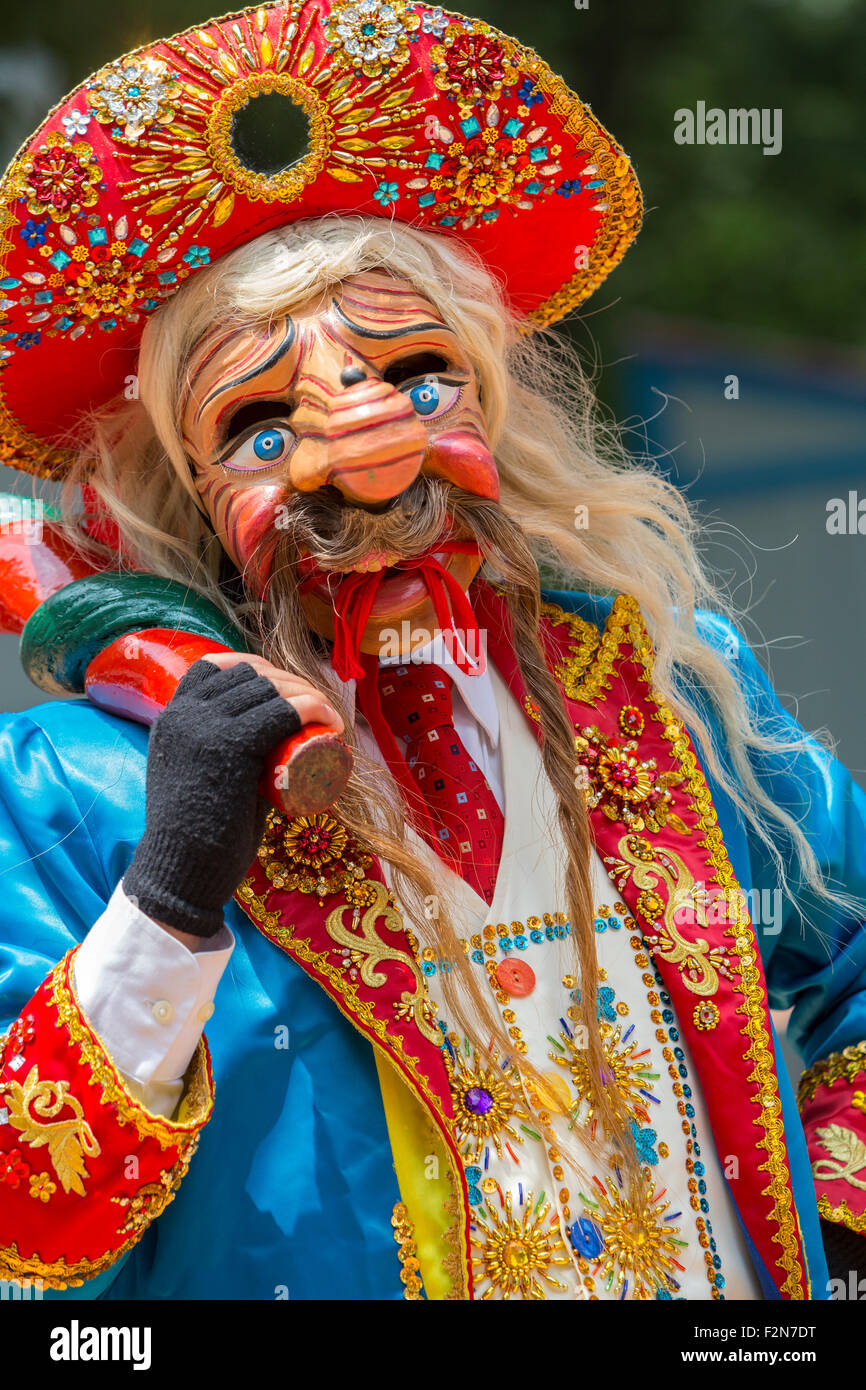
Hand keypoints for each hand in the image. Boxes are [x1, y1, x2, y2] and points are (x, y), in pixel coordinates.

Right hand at [123, 656, 341, 937]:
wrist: (181, 874)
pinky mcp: (229, 746)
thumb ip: (218, 761)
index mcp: (170, 718)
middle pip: (248, 674)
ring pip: (268, 689)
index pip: (215, 667)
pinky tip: (328, 718)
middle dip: (289, 682)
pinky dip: (311, 707)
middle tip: (316, 711)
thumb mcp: (200, 780)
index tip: (283, 692)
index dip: (255, 670)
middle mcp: (183, 714)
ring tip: (327, 719)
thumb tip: (265, 752)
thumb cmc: (198, 838)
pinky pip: (280, 712)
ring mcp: (204, 727)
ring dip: (306, 694)